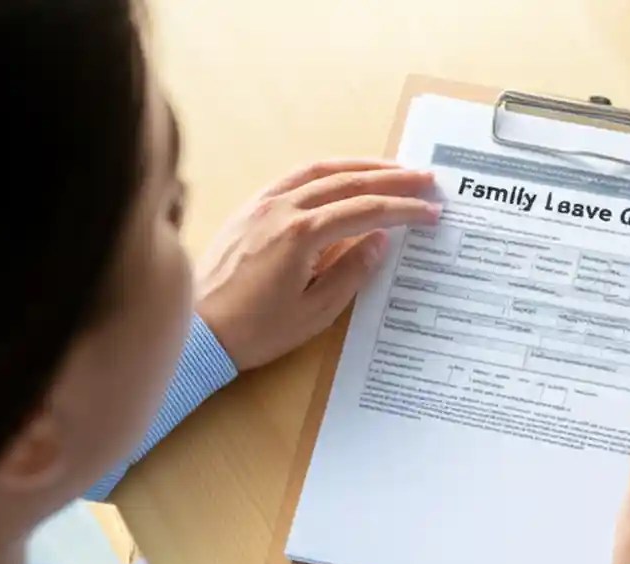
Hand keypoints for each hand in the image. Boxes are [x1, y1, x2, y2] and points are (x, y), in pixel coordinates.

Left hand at [195, 159, 438, 369]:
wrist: (199, 332)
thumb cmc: (256, 330)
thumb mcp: (315, 311)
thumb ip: (351, 271)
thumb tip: (380, 239)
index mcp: (301, 235)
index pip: (365, 211)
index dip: (402, 209)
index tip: (430, 210)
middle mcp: (282, 209)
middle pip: (347, 182)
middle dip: (391, 178)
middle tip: (425, 177)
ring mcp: (262, 205)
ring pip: (320, 171)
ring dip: (360, 166)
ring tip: (392, 167)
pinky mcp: (249, 209)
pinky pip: (293, 177)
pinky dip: (325, 171)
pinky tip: (340, 174)